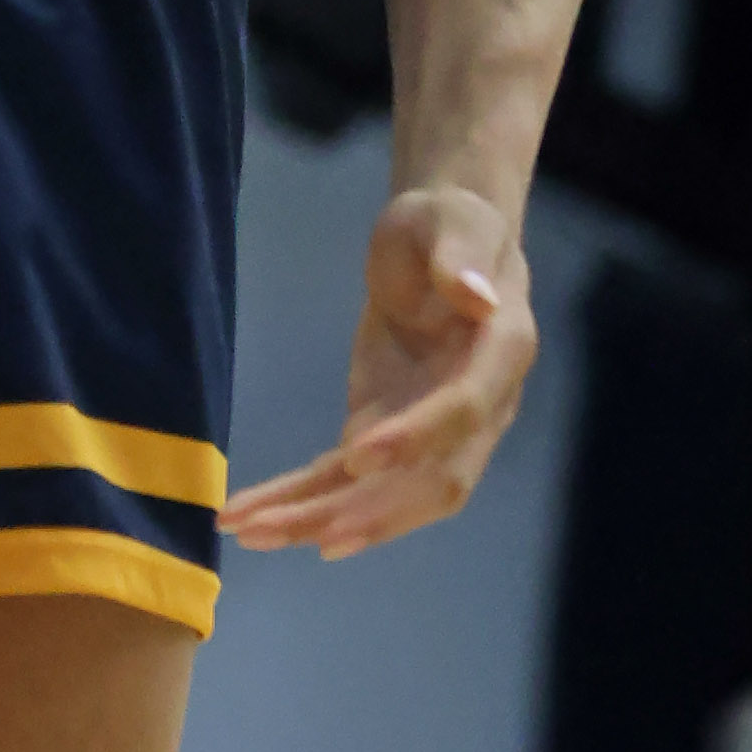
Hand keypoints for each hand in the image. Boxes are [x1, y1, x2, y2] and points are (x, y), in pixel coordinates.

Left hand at [218, 188, 537, 560]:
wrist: (438, 241)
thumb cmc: (447, 222)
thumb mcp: (450, 220)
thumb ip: (462, 254)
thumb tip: (478, 296)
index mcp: (500, 354)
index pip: (463, 410)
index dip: (416, 438)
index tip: (358, 456)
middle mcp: (475, 411)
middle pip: (431, 481)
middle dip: (369, 513)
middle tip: (305, 532)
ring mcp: (428, 432)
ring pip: (384, 496)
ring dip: (320, 521)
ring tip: (252, 531)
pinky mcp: (383, 434)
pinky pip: (343, 479)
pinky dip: (298, 501)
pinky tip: (251, 518)